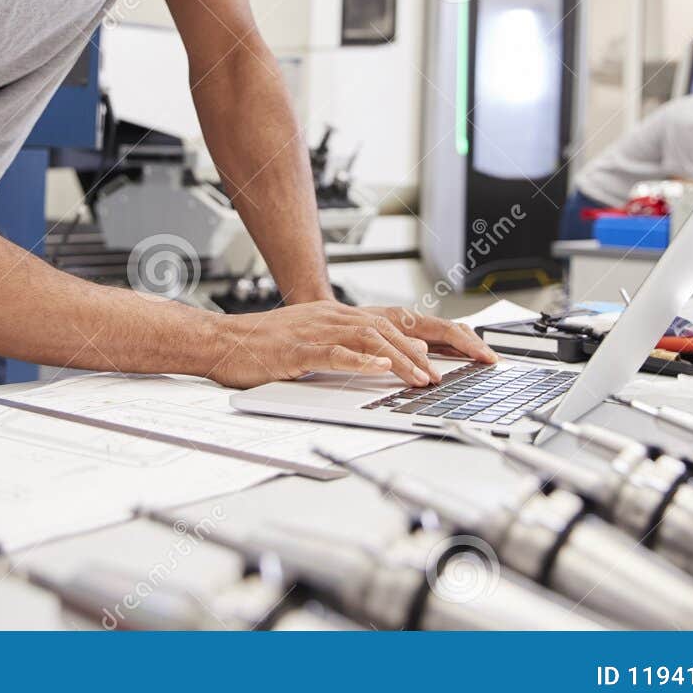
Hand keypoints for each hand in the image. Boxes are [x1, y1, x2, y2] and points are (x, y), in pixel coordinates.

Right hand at [205, 301, 441, 389]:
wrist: (225, 341)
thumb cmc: (267, 347)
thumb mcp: (317, 342)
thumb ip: (350, 348)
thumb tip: (388, 361)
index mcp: (343, 316)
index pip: (400, 319)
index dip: (435, 334)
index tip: (467, 351)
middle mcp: (336, 317)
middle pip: (393, 326)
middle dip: (429, 349)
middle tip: (452, 370)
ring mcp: (318, 330)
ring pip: (370, 338)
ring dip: (402, 357)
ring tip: (424, 377)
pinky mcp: (299, 348)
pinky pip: (335, 351)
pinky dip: (361, 359)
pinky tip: (381, 367)